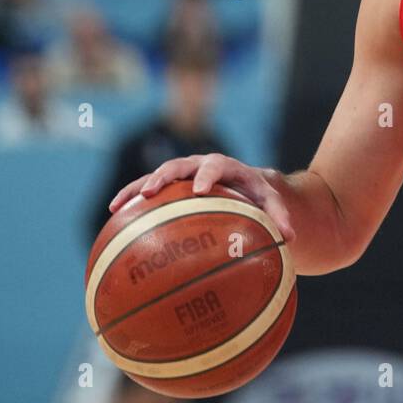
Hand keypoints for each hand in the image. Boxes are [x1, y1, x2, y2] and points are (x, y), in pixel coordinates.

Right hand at [109, 154, 295, 241]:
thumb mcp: (271, 202)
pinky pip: (146, 192)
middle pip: (178, 166)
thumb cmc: (258, 195)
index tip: (200, 189)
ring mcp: (181, 175)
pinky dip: (130, 200)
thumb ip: (280, 215)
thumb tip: (290, 237)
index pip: (216, 166)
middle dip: (164, 177)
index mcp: (226, 166)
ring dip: (137, 189)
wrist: (246, 183)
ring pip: (156, 176)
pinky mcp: (169, 187)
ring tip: (118, 205)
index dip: (207, 175)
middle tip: (152, 191)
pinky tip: (113, 216)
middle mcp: (200, 166)